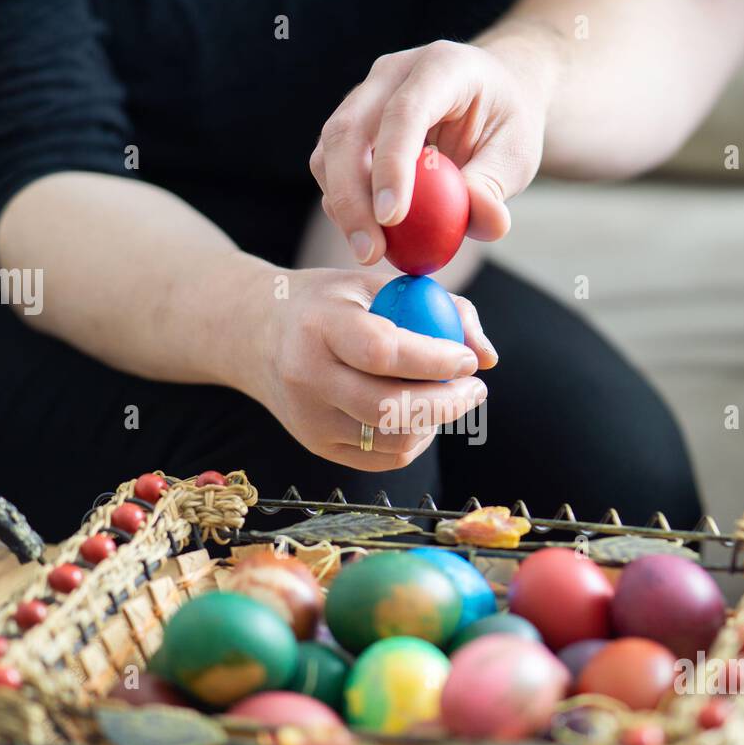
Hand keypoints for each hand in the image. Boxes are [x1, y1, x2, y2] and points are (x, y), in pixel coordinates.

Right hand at [244, 267, 492, 470]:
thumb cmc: (328, 304)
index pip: (382, 352)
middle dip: (447, 402)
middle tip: (475, 387)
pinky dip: (415, 440)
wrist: (256, 335)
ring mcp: (310, 419)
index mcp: (320, 326)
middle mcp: (308, 377)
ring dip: (436, 423)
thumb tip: (487, 357)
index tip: (467, 359)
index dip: (434, 360)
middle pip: (389, 408)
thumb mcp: (374, 286)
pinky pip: (384, 459)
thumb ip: (438, 308)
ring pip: (393, 440)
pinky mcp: (318, 445)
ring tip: (449, 397)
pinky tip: (421, 415)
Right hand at [310, 32, 558, 265]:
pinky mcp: (353, 124)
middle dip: (351, 197)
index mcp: (441, 67)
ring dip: (342, 205)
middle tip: (369, 252)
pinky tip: (366, 234)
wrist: (491, 97)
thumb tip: (489, 224)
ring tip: (369, 251)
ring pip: (331, 149)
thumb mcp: (516, 154)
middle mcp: (393, 74)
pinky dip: (343, 203)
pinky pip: (332, 165)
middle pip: (349, 130)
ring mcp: (366, 96)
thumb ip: (495, 187)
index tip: (392, 219)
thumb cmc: (506, 121)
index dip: (392, 165)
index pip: (405, 112)